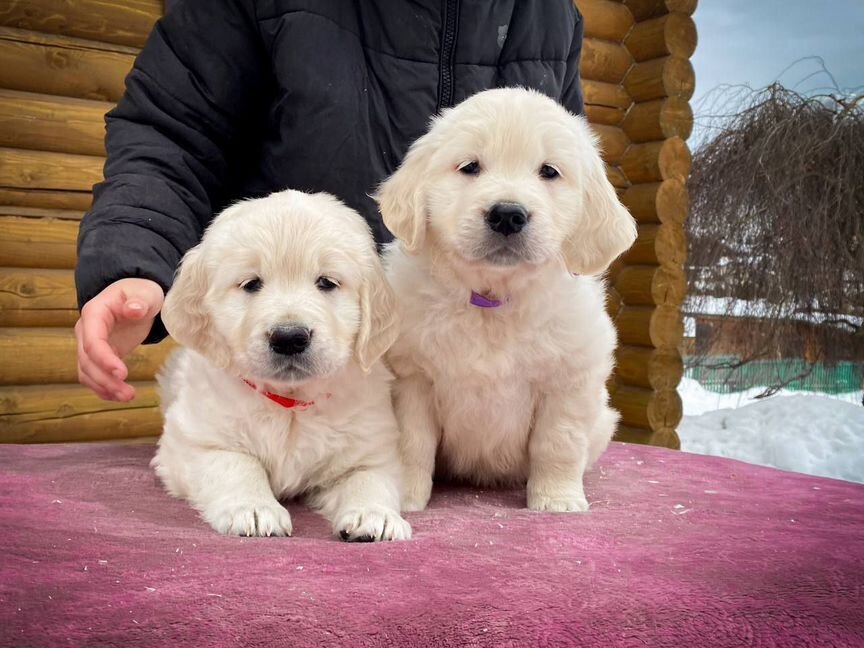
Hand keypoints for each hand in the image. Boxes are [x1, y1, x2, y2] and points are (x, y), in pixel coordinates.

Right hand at [75, 278, 163, 400]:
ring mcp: (90, 345)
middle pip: (87, 361)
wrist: (138, 297)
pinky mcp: (100, 356)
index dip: (104, 359)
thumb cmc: (141, 293)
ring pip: (88, 372)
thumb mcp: (145, 293)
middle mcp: (87, 331)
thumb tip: (133, 310)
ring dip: (104, 388)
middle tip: (128, 393)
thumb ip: (140, 301)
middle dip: (105, 379)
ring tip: (128, 397)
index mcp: (95, 313)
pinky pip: (94, 376)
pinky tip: (119, 397)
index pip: (92, 341)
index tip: (122, 373)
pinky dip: (104, 388)